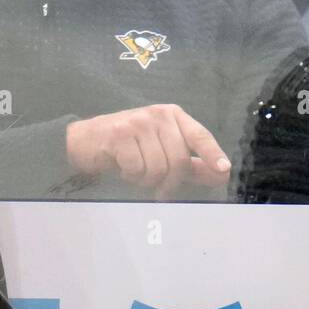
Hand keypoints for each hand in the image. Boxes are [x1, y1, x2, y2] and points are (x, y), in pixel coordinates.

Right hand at [66, 105, 230, 197]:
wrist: (85, 140)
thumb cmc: (127, 146)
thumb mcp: (160, 150)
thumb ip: (191, 163)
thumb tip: (221, 174)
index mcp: (173, 116)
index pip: (199, 135)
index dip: (212, 154)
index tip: (223, 170)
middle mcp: (157, 116)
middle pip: (179, 160)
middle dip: (170, 183)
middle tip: (160, 192)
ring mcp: (137, 123)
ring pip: (158, 168)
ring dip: (146, 181)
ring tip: (136, 174)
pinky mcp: (118, 135)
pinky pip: (136, 168)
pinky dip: (129, 176)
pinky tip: (122, 167)